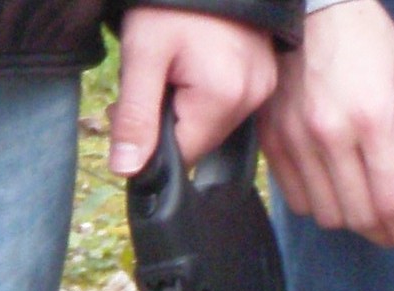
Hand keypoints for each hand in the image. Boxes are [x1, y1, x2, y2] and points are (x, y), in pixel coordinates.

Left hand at [109, 7, 278, 174]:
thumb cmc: (171, 1)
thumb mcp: (143, 53)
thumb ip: (137, 115)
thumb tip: (128, 170)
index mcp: (224, 98)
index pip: (185, 152)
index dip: (152, 138)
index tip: (133, 108)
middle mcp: (252, 100)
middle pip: (201, 138)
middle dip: (171, 119)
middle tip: (150, 77)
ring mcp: (264, 89)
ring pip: (214, 123)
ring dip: (188, 106)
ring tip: (174, 65)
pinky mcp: (266, 79)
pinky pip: (230, 104)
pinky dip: (207, 93)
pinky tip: (194, 64)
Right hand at [258, 0, 393, 259]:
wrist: (309, 5)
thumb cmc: (369, 42)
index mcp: (373, 119)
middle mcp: (330, 135)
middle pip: (361, 219)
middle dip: (386, 231)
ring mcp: (295, 139)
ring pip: (329, 217)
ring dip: (353, 219)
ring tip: (366, 199)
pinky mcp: (271, 140)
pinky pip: (297, 201)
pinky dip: (321, 204)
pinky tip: (335, 185)